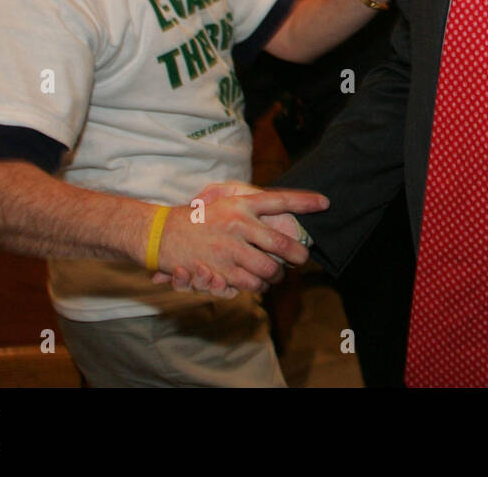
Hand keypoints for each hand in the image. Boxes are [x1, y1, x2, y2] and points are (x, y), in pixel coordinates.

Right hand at [150, 185, 327, 296]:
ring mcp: (230, 249)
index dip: (306, 202)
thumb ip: (248, 206)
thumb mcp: (221, 200)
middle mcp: (239, 224)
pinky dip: (258, 286)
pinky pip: (251, 284)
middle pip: (282, 243)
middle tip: (302, 258)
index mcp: (241, 204)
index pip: (280, 200)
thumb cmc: (196, 217)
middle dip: (298, 254)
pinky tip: (256, 282)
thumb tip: (276, 211)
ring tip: (275, 274)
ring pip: (269, 269)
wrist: (161, 234)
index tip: (326, 203)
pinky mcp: (221, 270)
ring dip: (276, 275)